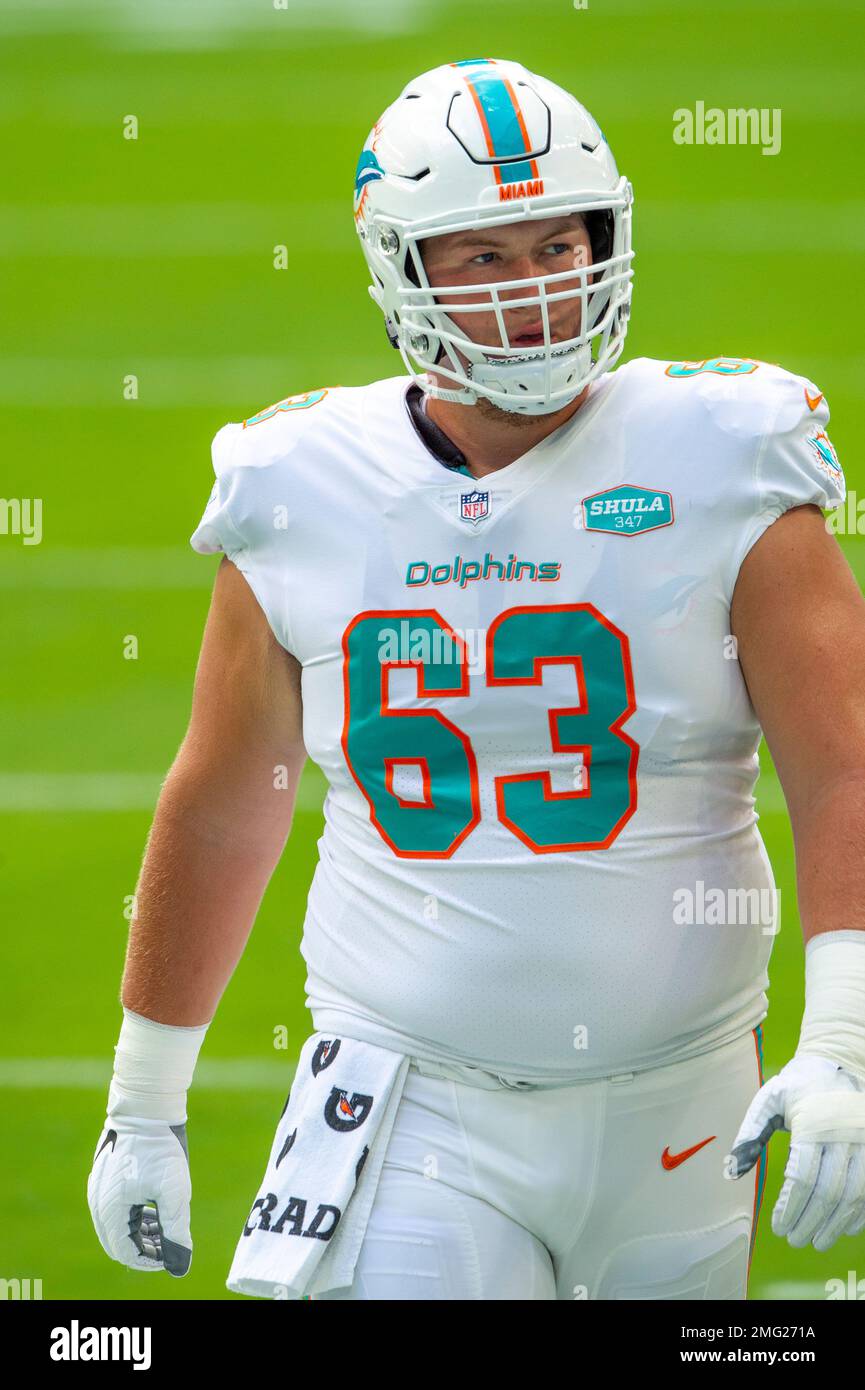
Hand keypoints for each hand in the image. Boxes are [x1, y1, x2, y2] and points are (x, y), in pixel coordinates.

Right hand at [87, 1115, 192, 1274]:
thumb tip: (181, 1263)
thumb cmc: (161, 1147)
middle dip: (143, 1249)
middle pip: (117, 1241)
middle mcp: (97, 1201)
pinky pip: (114, 1207)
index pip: (125, 1251)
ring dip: (139, 1233)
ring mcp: (98, 1187)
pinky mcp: (104, 1175)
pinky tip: (154, 1211)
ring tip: (164, 1231)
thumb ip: (176, 1229)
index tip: (172, 1257)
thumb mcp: (174, 1190)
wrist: (147, 1106)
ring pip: (116, 1225)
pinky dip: (133, 1216)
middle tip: (169, 1247)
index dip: (149, 1261)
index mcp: (110, 1209)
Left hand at [728, 1053, 864, 1250]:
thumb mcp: (768, 1100)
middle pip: (829, 1192)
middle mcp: (843, 1136)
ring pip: (854, 1195)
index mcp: (812, 1124)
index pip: (803, 1176)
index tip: (777, 1226)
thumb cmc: (799, 1085)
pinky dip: (860, 1213)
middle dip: (810, 1222)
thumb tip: (731, 1171)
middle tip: (795, 1240)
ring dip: (836, 1224)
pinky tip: (846, 1227)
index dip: (790, 1207)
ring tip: (818, 1241)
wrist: (839, 1062)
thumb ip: (750, 1133)